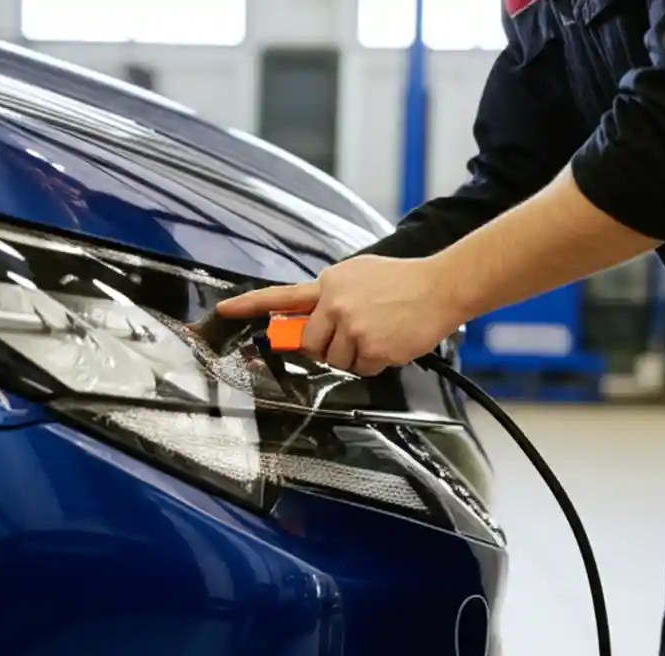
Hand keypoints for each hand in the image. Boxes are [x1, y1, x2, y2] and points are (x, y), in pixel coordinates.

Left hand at [214, 255, 464, 375]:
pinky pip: (361, 369)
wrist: (441, 286)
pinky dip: (376, 362)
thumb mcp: (359, 276)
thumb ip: (330, 297)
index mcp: (329, 283)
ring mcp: (351, 326)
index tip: (223, 310)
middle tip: (356, 333)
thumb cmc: (403, 282)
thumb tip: (307, 324)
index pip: (282, 296)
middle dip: (329, 346)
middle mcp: (334, 303)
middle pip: (311, 344)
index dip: (250, 305)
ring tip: (380, 332)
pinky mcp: (370, 346)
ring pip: (335, 360)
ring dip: (356, 355)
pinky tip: (390, 342)